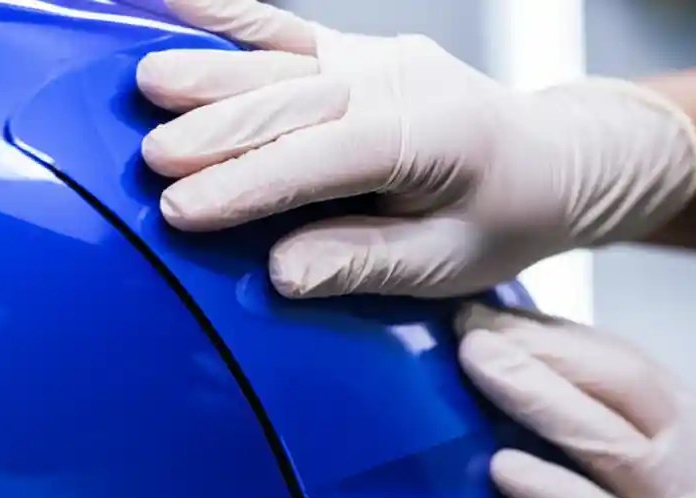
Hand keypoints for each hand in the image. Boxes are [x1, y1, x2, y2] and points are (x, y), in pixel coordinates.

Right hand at [138, 0, 695, 297]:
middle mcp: (398, 80)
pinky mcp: (352, 49)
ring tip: (147, 81)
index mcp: (430, 136)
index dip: (249, 185)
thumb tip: (281, 273)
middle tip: (151, 158)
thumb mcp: (447, 264)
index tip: (183, 210)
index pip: (323, 158)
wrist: (548, 158)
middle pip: (292, 100)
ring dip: (210, 69)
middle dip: (217, 130)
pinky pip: (282, 28)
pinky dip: (228, 13)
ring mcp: (374, 55)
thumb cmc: (500, 217)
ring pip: (279, 58)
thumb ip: (364, 263)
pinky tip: (177, 1)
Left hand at [456, 304, 695, 497]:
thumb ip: (656, 463)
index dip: (561, 335)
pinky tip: (500, 467)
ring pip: (602, 431)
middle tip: (468, 321)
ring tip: (473, 358)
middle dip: (538, 343)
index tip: (504, 317)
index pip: (628, 366)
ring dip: (530, 388)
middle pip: (614, 378)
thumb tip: (578, 435)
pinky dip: (547, 488)